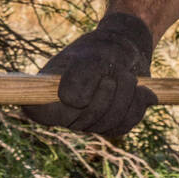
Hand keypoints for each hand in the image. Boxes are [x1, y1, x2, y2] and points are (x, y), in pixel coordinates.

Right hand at [22, 11, 156, 135]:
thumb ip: (81, 75)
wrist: (121, 53)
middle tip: (118, 69)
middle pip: (83, 120)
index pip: (37, 111)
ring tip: (128, 75)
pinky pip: (124, 125)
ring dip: (126, 96)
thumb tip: (75, 102)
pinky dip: (136, 106)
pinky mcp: (108, 127)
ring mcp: (84, 124)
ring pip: (108, 124)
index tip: (85, 87)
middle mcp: (61, 114)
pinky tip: (141, 90)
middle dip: (109, 93)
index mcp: (43, 94)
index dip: (63, 103)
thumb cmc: (100, 51)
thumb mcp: (92, 56)